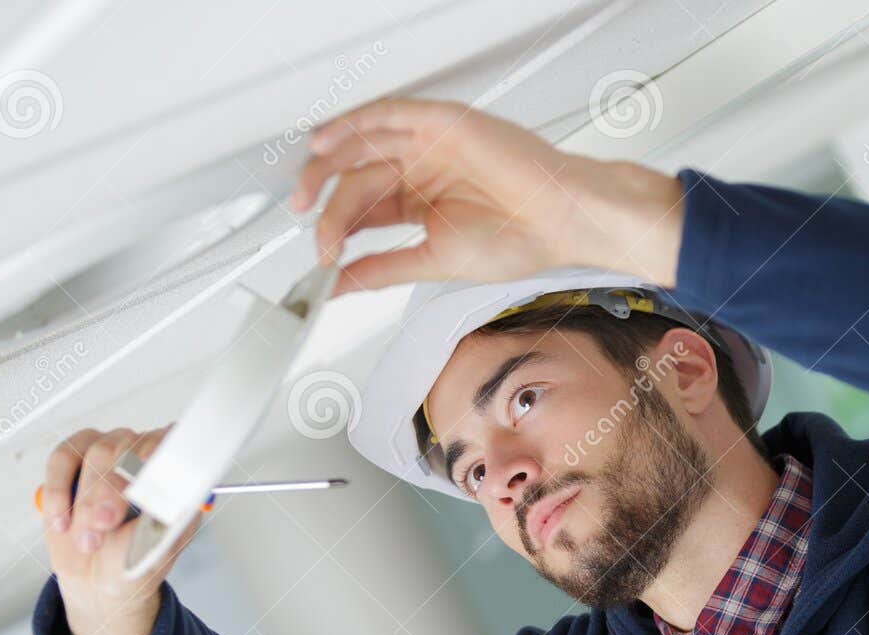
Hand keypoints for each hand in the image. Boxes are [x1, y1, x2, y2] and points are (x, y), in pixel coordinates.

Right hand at [38, 426, 198, 634]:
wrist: (98, 576)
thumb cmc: (135, 559)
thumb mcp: (158, 549)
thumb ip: (168, 523)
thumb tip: (176, 500)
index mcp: (173, 472)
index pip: (174, 443)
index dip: (161, 449)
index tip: (147, 464)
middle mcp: (143, 453)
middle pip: (129, 448)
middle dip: (112, 488)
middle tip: (104, 523)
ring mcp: (107, 450)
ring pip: (96, 452)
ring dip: (86, 500)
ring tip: (87, 540)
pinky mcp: (72, 459)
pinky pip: (62, 460)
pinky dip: (57, 492)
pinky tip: (61, 523)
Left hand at [290, 98, 685, 294]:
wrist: (559, 219)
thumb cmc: (519, 239)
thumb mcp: (434, 261)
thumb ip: (382, 269)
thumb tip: (340, 285)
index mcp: (419, 202)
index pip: (363, 209)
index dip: (336, 228)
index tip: (321, 256)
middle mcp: (420, 170)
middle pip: (355, 177)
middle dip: (327, 204)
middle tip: (315, 231)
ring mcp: (428, 144)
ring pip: (362, 145)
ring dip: (328, 166)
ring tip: (309, 195)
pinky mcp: (439, 122)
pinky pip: (386, 115)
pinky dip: (352, 125)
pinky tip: (327, 143)